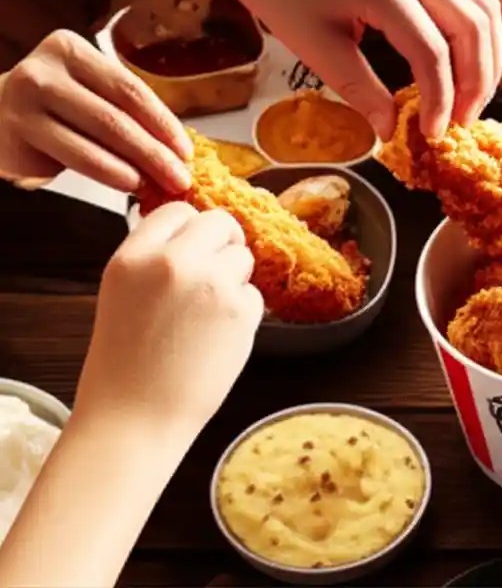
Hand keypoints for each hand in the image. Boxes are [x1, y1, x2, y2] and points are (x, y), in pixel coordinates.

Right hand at [0, 30, 190, 192]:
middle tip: (180, 176)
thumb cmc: (53, 108)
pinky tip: (128, 183)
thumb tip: (176, 150)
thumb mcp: (87, 95)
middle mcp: (46, 70)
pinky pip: (73, 155)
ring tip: (158, 183)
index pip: (130, 88)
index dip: (164, 122)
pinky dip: (107, 172)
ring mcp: (26, 99)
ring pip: (97, 135)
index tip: (186, 150)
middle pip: (116, 114)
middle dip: (155, 151)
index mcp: (72, 50)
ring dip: (136, 165)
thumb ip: (124, 111)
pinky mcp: (18, 130)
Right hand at [78, 203, 262, 428]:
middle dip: (222, 243)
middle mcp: (173, 263)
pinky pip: (254, 295)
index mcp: (133, 256)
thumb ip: (154, 258)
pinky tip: (216, 337)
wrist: (136, 416)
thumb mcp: (122, 292)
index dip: (189, 227)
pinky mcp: (241, 311)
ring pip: (242, 257)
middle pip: (219, 222)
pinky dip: (243, 313)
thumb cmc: (126, 362)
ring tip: (205, 316)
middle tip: (214, 271)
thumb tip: (194, 232)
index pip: (177, 210)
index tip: (193, 245)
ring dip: (234, 279)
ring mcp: (211, 284)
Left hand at [210, 0, 501, 139]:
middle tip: (462, 121)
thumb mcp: (314, 47)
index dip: (440, 98)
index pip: (431, 51)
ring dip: (488, 60)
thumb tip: (391, 131)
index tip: (433, 133)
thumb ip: (359, 90)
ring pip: (485, 9)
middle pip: (472, 27)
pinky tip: (468, 67)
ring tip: (471, 100)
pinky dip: (480, 37)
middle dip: (476, 82)